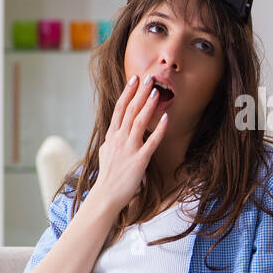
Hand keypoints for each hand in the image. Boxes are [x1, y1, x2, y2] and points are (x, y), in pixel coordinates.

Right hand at [85, 73, 168, 217]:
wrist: (106, 195)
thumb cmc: (108, 175)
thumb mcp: (106, 152)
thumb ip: (112, 139)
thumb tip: (115, 131)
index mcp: (112, 135)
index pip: (120, 108)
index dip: (128, 93)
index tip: (135, 79)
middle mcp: (119, 138)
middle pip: (130, 110)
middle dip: (140, 93)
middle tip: (149, 78)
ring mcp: (129, 148)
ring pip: (139, 121)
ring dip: (148, 105)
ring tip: (157, 92)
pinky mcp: (139, 160)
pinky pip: (152, 142)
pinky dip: (159, 129)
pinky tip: (166, 118)